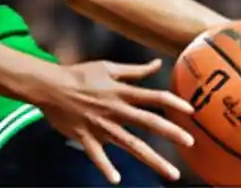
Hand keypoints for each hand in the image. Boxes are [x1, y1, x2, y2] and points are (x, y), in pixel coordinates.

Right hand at [37, 59, 195, 184]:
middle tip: (190, 142)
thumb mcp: (107, 67)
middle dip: (170, 132)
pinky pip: (97, 154)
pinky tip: (115, 179)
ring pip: (130, 144)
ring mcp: (101, 125)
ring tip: (172, 173)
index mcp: (121, 91)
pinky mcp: (86, 137)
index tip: (190, 110)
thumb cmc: (79, 75)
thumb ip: (134, 70)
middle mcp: (115, 110)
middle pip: (147, 122)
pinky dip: (105, 166)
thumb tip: (157, 64)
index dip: (172, 102)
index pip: (152, 96)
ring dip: (152, 159)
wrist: (49, 86)